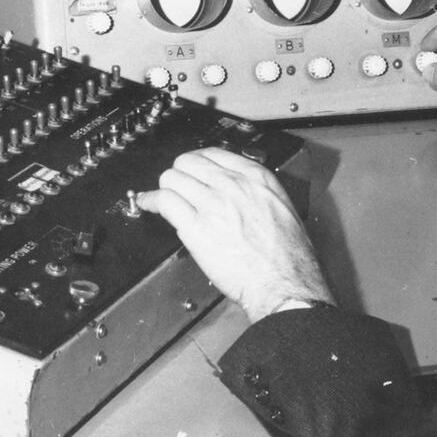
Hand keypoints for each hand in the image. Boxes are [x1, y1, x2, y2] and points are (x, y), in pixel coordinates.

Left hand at [135, 147, 332, 322]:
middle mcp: (232, 185)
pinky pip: (164, 201)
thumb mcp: (282, 208)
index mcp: (255, 178)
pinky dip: (150, 201)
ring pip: (172, 178)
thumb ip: (257, 194)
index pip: (212, 154)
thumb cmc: (288, 256)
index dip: (197, 163)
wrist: (284, 283)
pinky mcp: (196, 227)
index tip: (192, 171)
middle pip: (188, 162)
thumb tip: (237, 192)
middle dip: (179, 174)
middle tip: (177, 187)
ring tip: (161, 197)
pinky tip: (148, 204)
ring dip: (164, 187)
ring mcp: (212, 204)